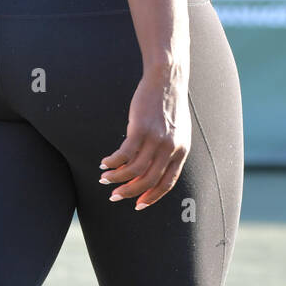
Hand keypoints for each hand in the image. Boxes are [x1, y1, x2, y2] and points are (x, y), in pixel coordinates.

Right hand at [99, 72, 190, 209]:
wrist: (167, 80)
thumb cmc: (169, 105)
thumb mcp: (177, 131)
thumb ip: (169, 150)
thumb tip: (149, 170)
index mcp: (181, 151)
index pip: (167, 183)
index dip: (152, 197)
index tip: (138, 205)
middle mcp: (170, 149)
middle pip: (148, 181)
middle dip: (129, 192)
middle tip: (115, 197)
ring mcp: (156, 139)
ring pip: (134, 171)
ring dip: (117, 179)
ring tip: (105, 179)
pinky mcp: (140, 129)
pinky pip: (123, 154)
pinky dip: (112, 162)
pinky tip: (104, 163)